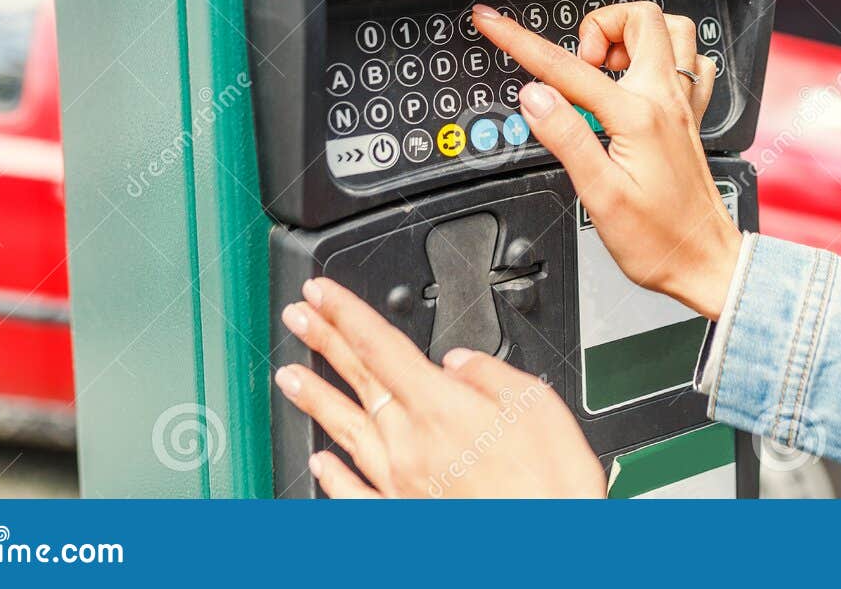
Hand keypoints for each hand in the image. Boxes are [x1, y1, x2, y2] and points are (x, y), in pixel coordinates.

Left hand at [276, 277, 604, 497]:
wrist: (552, 546)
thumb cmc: (552, 486)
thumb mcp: (536, 405)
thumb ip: (489, 374)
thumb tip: (460, 361)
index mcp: (442, 408)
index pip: (379, 345)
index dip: (345, 313)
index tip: (320, 293)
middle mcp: (412, 444)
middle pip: (359, 380)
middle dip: (325, 341)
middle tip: (297, 315)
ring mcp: (402, 483)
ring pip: (348, 431)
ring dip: (316, 399)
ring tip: (288, 376)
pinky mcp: (405, 516)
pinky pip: (357, 493)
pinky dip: (334, 477)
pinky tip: (319, 463)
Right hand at [472, 2, 742, 319]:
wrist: (705, 262)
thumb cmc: (658, 240)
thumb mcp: (600, 195)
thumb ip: (566, 136)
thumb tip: (534, 95)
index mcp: (637, 116)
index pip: (565, 67)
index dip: (520, 40)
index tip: (493, 23)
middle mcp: (666, 101)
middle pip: (640, 18)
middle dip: (598, 26)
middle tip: (576, 64)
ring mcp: (683, 106)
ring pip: (671, 31)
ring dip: (633, 35)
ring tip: (606, 68)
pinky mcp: (690, 118)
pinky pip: (689, 62)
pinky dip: (664, 57)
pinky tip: (641, 81)